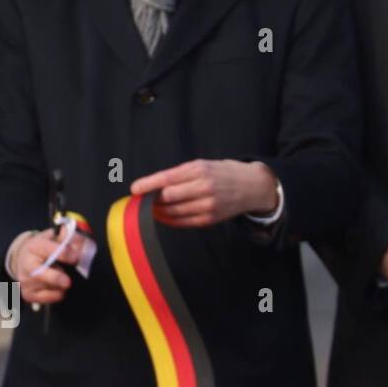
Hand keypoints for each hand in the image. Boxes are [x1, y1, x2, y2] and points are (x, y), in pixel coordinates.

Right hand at [8, 230, 89, 305]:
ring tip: (62, 278)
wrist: (25, 258)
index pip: (52, 251)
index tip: (76, 258)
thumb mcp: (56, 236)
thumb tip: (79, 244)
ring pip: (46, 288)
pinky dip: (57, 295)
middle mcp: (27, 264)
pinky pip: (47, 299)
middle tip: (68, 282)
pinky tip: (58, 287)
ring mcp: (25, 280)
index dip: (67, 255)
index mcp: (35, 246)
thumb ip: (70, 237)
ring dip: (60, 285)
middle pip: (40, 274)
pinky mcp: (28, 294)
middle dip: (56, 278)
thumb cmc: (46, 246)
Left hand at [130, 159, 278, 227]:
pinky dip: (170, 219)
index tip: (134, 189)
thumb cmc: (224, 172)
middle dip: (152, 199)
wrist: (253, 186)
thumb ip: (180, 174)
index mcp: (200, 170)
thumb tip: (153, 185)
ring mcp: (208, 205)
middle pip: (167, 197)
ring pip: (173, 211)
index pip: (167, 178)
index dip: (148, 185)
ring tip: (153, 207)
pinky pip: (183, 222)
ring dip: (159, 211)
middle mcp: (204, 187)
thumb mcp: (204, 164)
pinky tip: (165, 215)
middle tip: (144, 199)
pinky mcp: (210, 219)